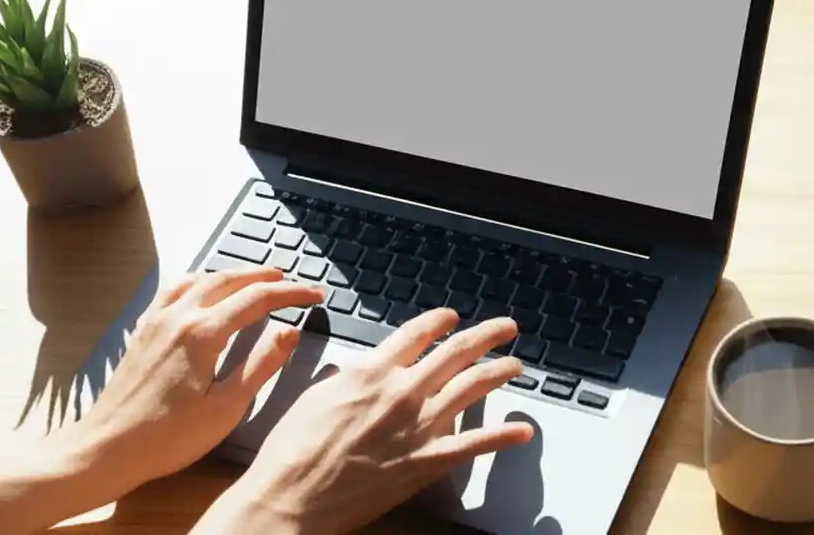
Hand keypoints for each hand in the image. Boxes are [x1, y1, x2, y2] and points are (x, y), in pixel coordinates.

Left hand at [59, 268, 323, 494]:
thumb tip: (290, 332)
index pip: (258, 299)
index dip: (291, 293)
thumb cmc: (168, 437)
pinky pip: (174, 289)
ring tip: (255, 279)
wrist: (108, 448)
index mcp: (203, 333)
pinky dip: (199, 280)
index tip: (315, 294)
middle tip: (291, 281)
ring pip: (201, 279)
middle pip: (229, 280)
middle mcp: (179, 316)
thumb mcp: (226, 408)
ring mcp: (157, 320)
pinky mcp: (143, 330)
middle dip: (265, 277)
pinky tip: (203, 288)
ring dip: (233, 274)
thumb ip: (260, 364)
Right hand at [194, 309, 532, 533]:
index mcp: (372, 370)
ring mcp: (419, 426)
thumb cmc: (293, 451)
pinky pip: (475, 444)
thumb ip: (348, 378)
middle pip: (455, 352)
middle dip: (486, 335)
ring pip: (472, 387)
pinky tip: (522, 430)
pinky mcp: (427, 462)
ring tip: (515, 364)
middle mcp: (402, 391)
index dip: (439, 321)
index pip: (417, 333)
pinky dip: (502, 436)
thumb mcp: (316, 395)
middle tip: (506, 327)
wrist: (292, 497)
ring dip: (499, 371)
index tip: (451, 317)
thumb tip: (362, 370)